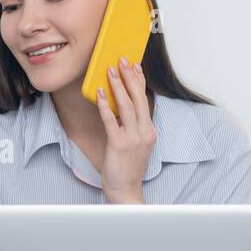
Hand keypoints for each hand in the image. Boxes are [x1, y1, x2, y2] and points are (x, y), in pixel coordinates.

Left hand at [95, 56, 156, 202]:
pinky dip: (106, 105)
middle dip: (130, 77)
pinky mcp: (119, 144)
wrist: (126, 190)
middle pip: (138, 98)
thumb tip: (120, 106)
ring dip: (118, 86)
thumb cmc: (126, 168)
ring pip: (127, 106)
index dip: (139, 81)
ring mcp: (133, 138)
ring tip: (111, 70)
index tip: (134, 65)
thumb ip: (131, 126)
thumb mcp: (134, 144)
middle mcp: (145, 132)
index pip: (145, 100)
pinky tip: (100, 93)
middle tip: (122, 60)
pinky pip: (111, 120)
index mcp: (150, 131)